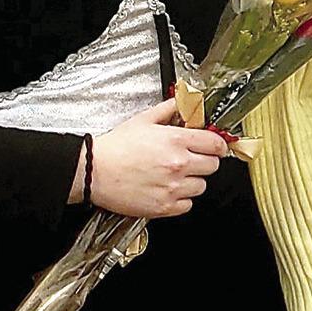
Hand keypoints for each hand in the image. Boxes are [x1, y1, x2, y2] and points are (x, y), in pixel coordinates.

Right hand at [69, 98, 228, 217]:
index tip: (215, 147)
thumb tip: (184, 103)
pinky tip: (169, 189)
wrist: (93, 171)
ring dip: (194, 181)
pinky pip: (188, 205)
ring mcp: (172, 187)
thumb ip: (169, 109)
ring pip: (202, 186)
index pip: (216, 144)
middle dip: (206, 161)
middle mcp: (178, 164)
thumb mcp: (144, 119)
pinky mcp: (163, 207)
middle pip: (213, 166)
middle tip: (194, 159)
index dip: (218, 145)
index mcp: (176, 140)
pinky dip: (182, 199)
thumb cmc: (115, 147)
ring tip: (177, 175)